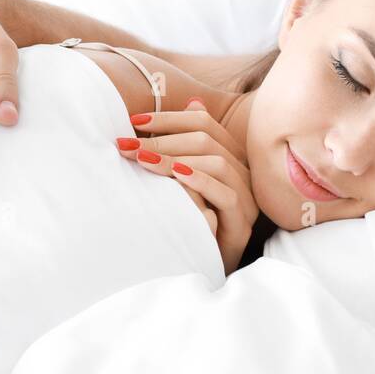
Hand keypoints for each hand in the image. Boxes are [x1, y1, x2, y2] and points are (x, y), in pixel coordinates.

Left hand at [115, 99, 256, 271]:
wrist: (195, 268)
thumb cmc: (182, 221)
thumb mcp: (174, 181)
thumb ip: (174, 148)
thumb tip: (180, 105)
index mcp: (229, 157)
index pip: (204, 123)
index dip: (169, 119)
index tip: (133, 122)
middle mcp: (242, 174)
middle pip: (207, 140)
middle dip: (162, 139)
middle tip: (127, 146)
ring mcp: (246, 200)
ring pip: (218, 163)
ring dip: (175, 159)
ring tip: (141, 161)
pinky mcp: (242, 225)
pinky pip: (228, 196)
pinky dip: (201, 182)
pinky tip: (175, 177)